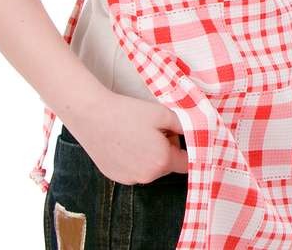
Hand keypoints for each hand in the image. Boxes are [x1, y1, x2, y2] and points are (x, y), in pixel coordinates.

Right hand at [64, 91, 189, 184]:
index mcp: (162, 162)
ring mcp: (129, 179)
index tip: (182, 136)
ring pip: (151, 168)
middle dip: (168, 149)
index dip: (188, 148)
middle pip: (168, 165)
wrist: (92, 116)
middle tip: (155, 129)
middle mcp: (146, 177)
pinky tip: (126, 142)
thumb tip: (199, 133)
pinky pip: (135, 170)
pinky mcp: (115, 177)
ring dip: (152, 155)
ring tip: (138, 134)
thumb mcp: (164, 114)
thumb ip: (186, 126)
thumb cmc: (129, 113)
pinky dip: (136, 160)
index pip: (187, 163)